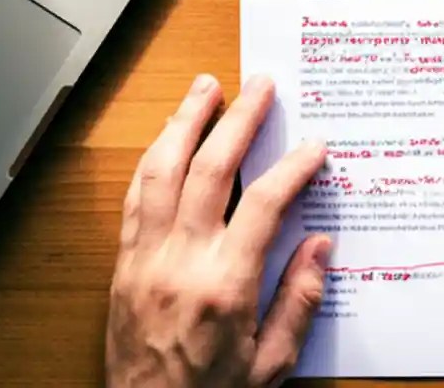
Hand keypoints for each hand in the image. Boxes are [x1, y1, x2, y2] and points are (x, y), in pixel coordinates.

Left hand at [107, 75, 328, 387]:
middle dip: (239, 120)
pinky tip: (167, 140)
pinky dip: (153, 160)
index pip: (265, 205)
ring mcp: (145, 258)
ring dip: (184, 123)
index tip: (313, 145)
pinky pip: (135, 197)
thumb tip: (321, 247)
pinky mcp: (122, 264)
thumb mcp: (272, 365)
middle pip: (210, 169)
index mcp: (225, 286)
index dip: (293, 167)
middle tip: (260, 85)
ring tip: (205, 88)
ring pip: (161, 171)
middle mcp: (180, 262)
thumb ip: (298, 302)